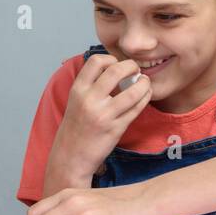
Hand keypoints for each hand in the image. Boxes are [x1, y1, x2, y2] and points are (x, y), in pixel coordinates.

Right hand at [48, 53, 151, 179]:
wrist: (70, 156)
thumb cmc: (75, 128)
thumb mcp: (75, 101)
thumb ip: (91, 85)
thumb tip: (114, 67)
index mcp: (77, 90)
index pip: (96, 61)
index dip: (110, 58)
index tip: (116, 64)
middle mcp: (89, 100)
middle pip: (116, 71)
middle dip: (131, 66)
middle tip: (136, 70)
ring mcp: (104, 115)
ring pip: (133, 90)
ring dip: (144, 83)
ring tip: (144, 83)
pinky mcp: (116, 128)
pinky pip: (137, 108)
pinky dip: (144, 98)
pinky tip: (145, 96)